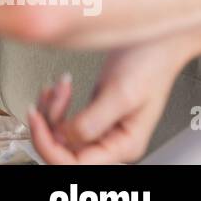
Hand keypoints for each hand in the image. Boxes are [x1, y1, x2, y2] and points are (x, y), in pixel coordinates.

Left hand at [26, 36, 194, 163]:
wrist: (162, 36)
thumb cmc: (153, 61)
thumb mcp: (122, 93)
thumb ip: (92, 123)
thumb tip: (65, 137)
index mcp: (125, 145)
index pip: (74, 164)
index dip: (50, 146)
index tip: (38, 121)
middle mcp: (114, 142)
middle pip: (63, 150)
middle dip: (51, 122)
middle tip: (52, 96)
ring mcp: (104, 128)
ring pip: (60, 134)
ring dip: (53, 110)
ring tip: (60, 86)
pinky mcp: (96, 114)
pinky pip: (64, 120)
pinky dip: (56, 104)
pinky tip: (61, 88)